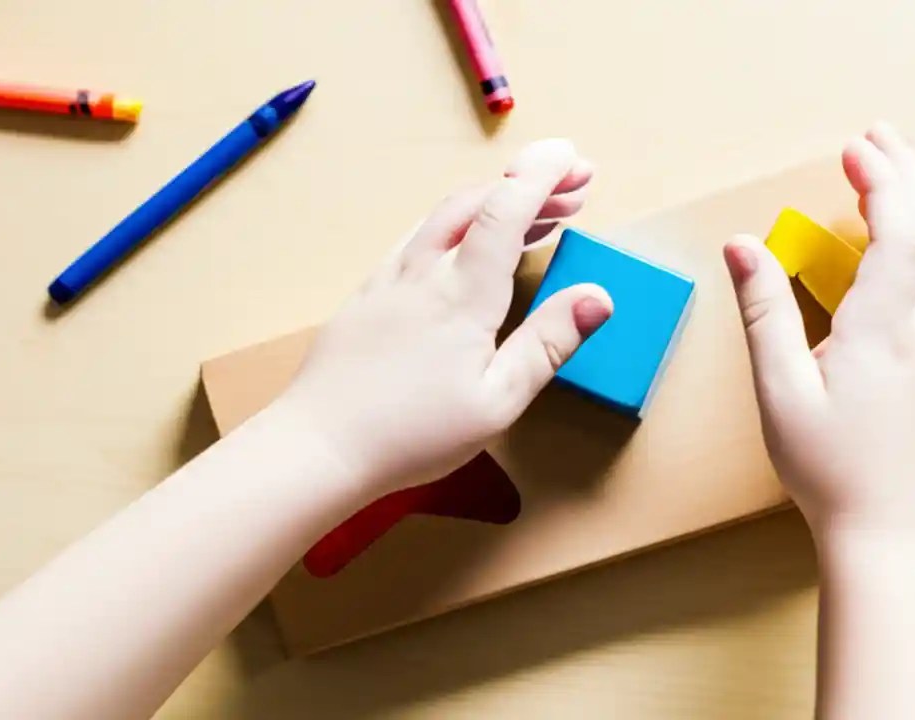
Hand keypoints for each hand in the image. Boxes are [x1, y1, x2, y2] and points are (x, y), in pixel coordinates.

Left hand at [278, 140, 612, 494]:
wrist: (317, 447)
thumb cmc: (412, 435)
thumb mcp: (497, 402)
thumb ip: (547, 344)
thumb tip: (598, 296)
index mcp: (462, 296)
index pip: (505, 212)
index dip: (540, 177)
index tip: (572, 156)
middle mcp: (423, 274)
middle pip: (476, 205)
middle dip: (528, 186)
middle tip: (576, 188)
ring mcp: (387, 282)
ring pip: (443, 219)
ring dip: (493, 204)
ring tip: (537, 217)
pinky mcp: (365, 298)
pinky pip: (415, 241)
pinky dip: (455, 227)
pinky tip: (465, 245)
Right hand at [724, 123, 914, 539]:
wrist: (885, 529)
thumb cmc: (827, 467)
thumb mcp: (779, 390)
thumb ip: (763, 312)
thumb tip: (742, 246)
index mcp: (882, 328)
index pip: (896, 231)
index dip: (880, 180)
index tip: (852, 148)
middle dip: (908, 175)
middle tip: (879, 137)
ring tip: (901, 175)